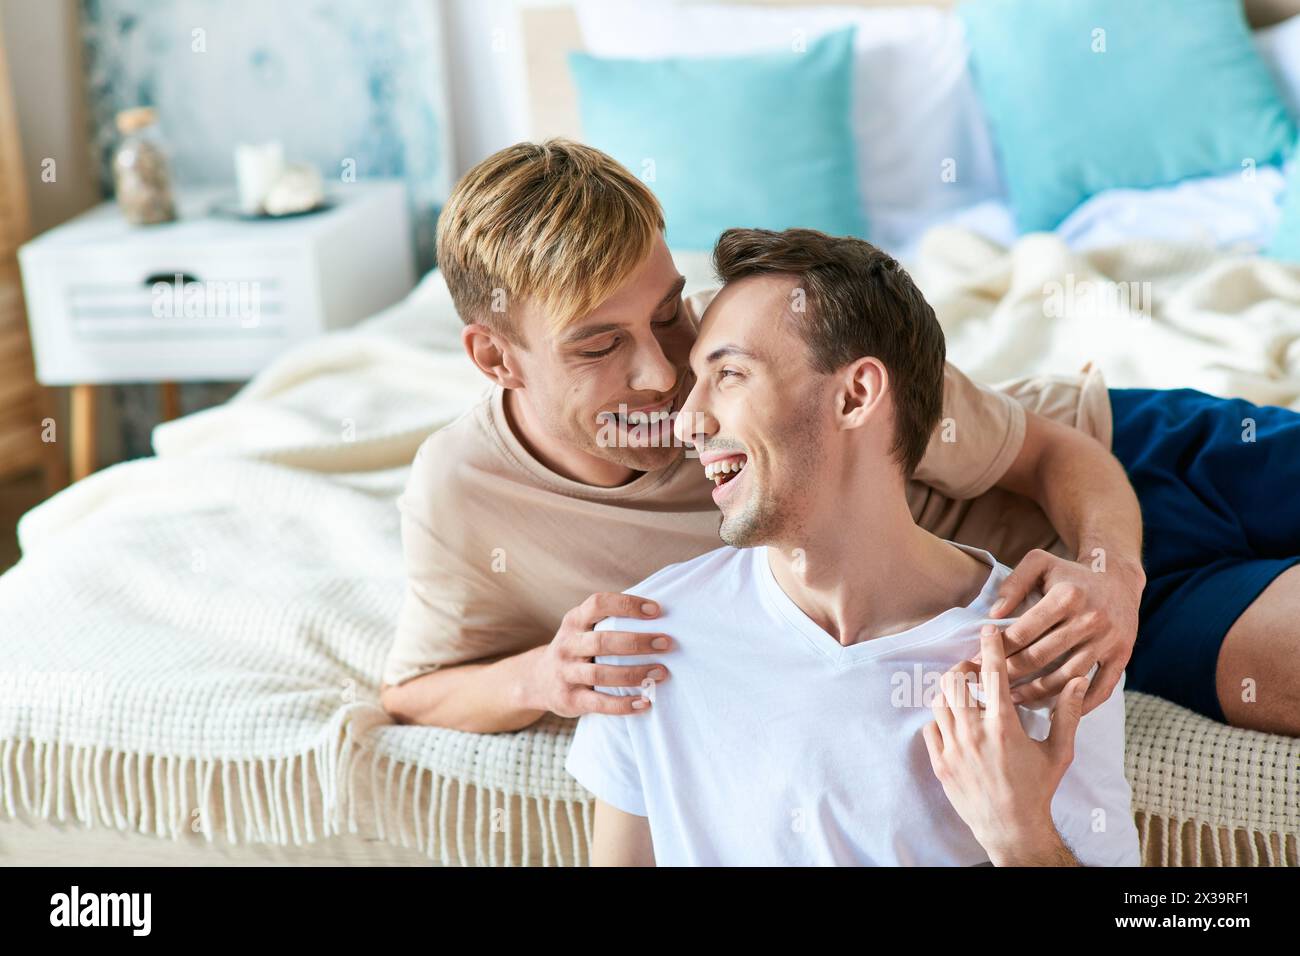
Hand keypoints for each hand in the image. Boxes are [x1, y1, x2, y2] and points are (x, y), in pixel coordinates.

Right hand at [526, 592, 671, 717]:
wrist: (538, 680)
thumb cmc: (577, 649)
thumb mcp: (582, 628)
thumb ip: (608, 620)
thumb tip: (658, 615)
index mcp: (573, 621)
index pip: (598, 604)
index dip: (626, 605)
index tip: (655, 610)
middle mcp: (567, 645)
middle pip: (602, 641)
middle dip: (637, 642)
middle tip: (666, 643)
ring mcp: (566, 673)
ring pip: (601, 674)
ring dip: (634, 673)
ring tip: (661, 673)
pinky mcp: (569, 699)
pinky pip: (599, 703)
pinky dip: (624, 705)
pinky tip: (645, 703)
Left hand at [923, 624, 1088, 865]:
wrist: (1012, 829)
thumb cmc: (1038, 789)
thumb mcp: (1059, 752)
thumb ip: (1067, 713)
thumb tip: (1077, 680)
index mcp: (1003, 726)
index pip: (993, 674)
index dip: (990, 647)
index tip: (988, 632)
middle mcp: (974, 733)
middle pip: (954, 681)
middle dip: (963, 670)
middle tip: (975, 673)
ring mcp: (953, 749)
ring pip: (938, 702)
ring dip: (950, 693)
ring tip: (966, 697)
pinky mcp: (940, 764)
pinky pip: (930, 727)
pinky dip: (940, 720)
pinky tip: (956, 724)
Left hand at [986, 548, 1143, 713]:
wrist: (1118, 578)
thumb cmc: (1070, 573)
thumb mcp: (1040, 563)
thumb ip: (1013, 584)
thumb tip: (993, 614)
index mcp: (1067, 596)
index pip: (1024, 631)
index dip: (997, 649)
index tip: (977, 662)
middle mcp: (1090, 619)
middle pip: (1041, 656)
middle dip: (1011, 674)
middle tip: (989, 686)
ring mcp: (1108, 640)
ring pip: (1067, 677)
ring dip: (1038, 693)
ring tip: (1014, 700)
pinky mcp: (1122, 655)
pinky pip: (1101, 688)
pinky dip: (1079, 704)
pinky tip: (1055, 711)